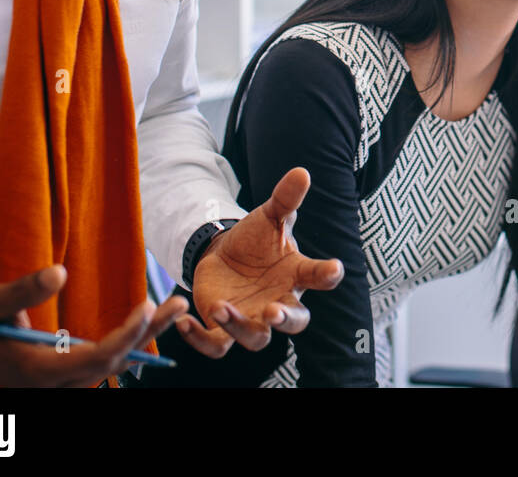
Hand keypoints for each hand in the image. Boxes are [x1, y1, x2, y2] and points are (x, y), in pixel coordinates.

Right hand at [0, 264, 189, 386]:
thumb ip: (25, 291)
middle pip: (114, 362)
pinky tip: (151, 324)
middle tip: (179, 303)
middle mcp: (56, 382)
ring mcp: (63, 381)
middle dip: (148, 333)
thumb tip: (59, 273)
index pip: (96, 357)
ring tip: (175, 308)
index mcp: (39, 369)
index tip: (147, 307)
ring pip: (113, 364)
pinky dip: (130, 343)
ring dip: (145, 337)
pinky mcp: (67, 373)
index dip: (125, 336)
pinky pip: (105, 363)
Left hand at [186, 167, 343, 355]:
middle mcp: (279, 301)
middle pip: (293, 321)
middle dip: (285, 319)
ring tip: (221, 307)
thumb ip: (285, 199)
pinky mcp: (223, 327)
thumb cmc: (256, 240)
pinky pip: (215, 344)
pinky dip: (199, 339)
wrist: (225, 256)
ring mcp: (252, 318)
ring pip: (254, 338)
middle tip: (274, 311)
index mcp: (295, 274)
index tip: (334, 269)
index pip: (318, 276)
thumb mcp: (268, 217)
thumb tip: (302, 172)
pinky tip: (183, 321)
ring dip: (240, 326)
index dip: (327, 274)